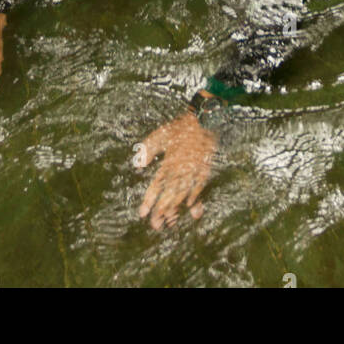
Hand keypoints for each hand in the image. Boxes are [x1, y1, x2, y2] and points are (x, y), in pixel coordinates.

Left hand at [135, 111, 215, 229]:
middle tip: (156, 225)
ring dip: (176, 207)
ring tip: (170, 221)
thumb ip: (147, 149)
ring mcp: (194, 169)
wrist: (203, 119)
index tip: (143, 213)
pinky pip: (199, 185)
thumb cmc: (180, 127)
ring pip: (183, 193)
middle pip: (169, 193)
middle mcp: (180, 168)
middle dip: (162, 210)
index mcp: (168, 161)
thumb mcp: (160, 134)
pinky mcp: (205, 167)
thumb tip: (138, 164)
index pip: (157, 184)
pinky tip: (190, 207)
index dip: (149, 200)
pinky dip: (195, 195)